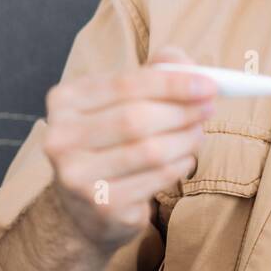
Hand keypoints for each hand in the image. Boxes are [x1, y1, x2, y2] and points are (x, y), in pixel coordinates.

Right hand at [41, 45, 217, 252]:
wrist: (83, 205)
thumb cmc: (110, 138)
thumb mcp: (122, 99)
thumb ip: (154, 72)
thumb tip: (188, 64)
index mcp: (64, 101)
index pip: (125, 84)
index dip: (172, 83)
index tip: (209, 84)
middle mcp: (61, 138)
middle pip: (137, 119)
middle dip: (183, 111)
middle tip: (209, 108)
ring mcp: (78, 177)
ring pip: (151, 151)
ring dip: (187, 139)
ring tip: (198, 133)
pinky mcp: (102, 205)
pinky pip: (156, 178)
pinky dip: (180, 165)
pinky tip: (184, 158)